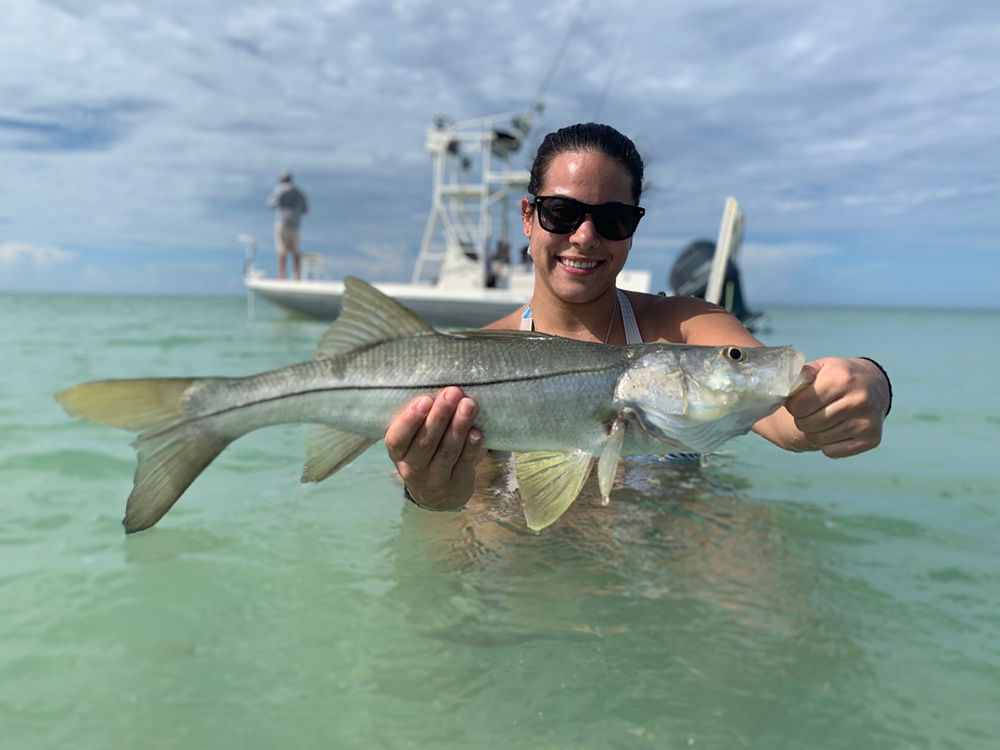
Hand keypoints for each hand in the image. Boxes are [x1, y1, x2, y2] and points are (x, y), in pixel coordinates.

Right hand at [384, 386, 484, 509]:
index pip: (397, 439)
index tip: (424, 399)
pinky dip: (471, 446)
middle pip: (425, 442)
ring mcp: (435, 479)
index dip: (409, 420)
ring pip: (447, 451)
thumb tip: (442, 388)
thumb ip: (423, 419)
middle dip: (440, 415)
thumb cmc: (426, 451)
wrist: (438, 495)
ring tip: (468, 404)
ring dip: (458, 426)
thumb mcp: (414, 440)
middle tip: (452, 392)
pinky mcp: (457, 482)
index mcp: (398, 452)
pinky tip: (477, 431)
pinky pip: (464, 462)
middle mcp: (412, 468)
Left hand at [784, 357, 889, 457]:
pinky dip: (826, 445)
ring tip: (820, 420)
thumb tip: (785, 384)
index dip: (792, 406)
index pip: (799, 405)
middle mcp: (858, 400)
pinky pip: (832, 452)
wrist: (875, 385)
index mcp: (841, 379)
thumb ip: (801, 374)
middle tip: (807, 413)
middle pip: (808, 423)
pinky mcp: (872, 439)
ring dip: (813, 432)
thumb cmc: (840, 377)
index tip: (797, 403)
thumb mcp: (822, 367)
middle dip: (801, 420)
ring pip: (819, 439)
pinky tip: (834, 430)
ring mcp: (867, 421)